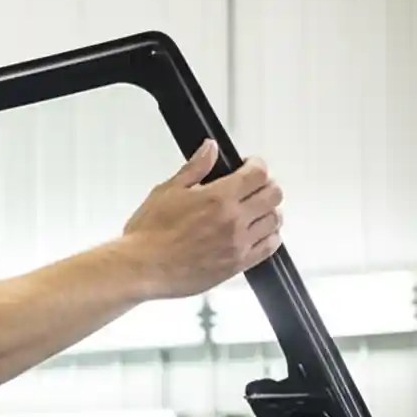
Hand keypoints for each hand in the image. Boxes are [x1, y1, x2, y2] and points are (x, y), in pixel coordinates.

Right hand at [121, 139, 282, 298]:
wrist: (141, 268)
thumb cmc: (149, 233)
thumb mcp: (167, 191)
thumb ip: (194, 168)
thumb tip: (210, 149)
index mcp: (218, 198)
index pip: (258, 174)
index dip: (256, 165)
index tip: (249, 165)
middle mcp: (234, 220)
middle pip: (273, 195)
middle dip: (266, 185)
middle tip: (253, 186)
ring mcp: (238, 244)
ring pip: (275, 220)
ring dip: (268, 211)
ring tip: (254, 210)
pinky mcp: (237, 265)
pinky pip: (269, 248)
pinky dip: (269, 236)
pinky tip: (257, 233)